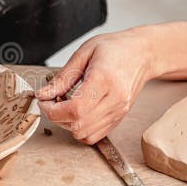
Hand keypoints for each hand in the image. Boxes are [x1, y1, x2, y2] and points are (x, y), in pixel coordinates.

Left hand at [36, 29, 157, 143]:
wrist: (143, 54)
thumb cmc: (116, 49)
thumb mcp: (84, 53)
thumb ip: (63, 77)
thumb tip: (44, 94)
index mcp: (104, 79)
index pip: (75, 108)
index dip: (53, 110)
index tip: (44, 101)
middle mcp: (114, 99)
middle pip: (78, 124)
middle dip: (56, 117)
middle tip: (51, 101)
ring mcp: (118, 111)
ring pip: (84, 134)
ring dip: (67, 124)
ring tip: (64, 106)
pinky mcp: (118, 118)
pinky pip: (94, 136)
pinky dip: (80, 129)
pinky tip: (76, 113)